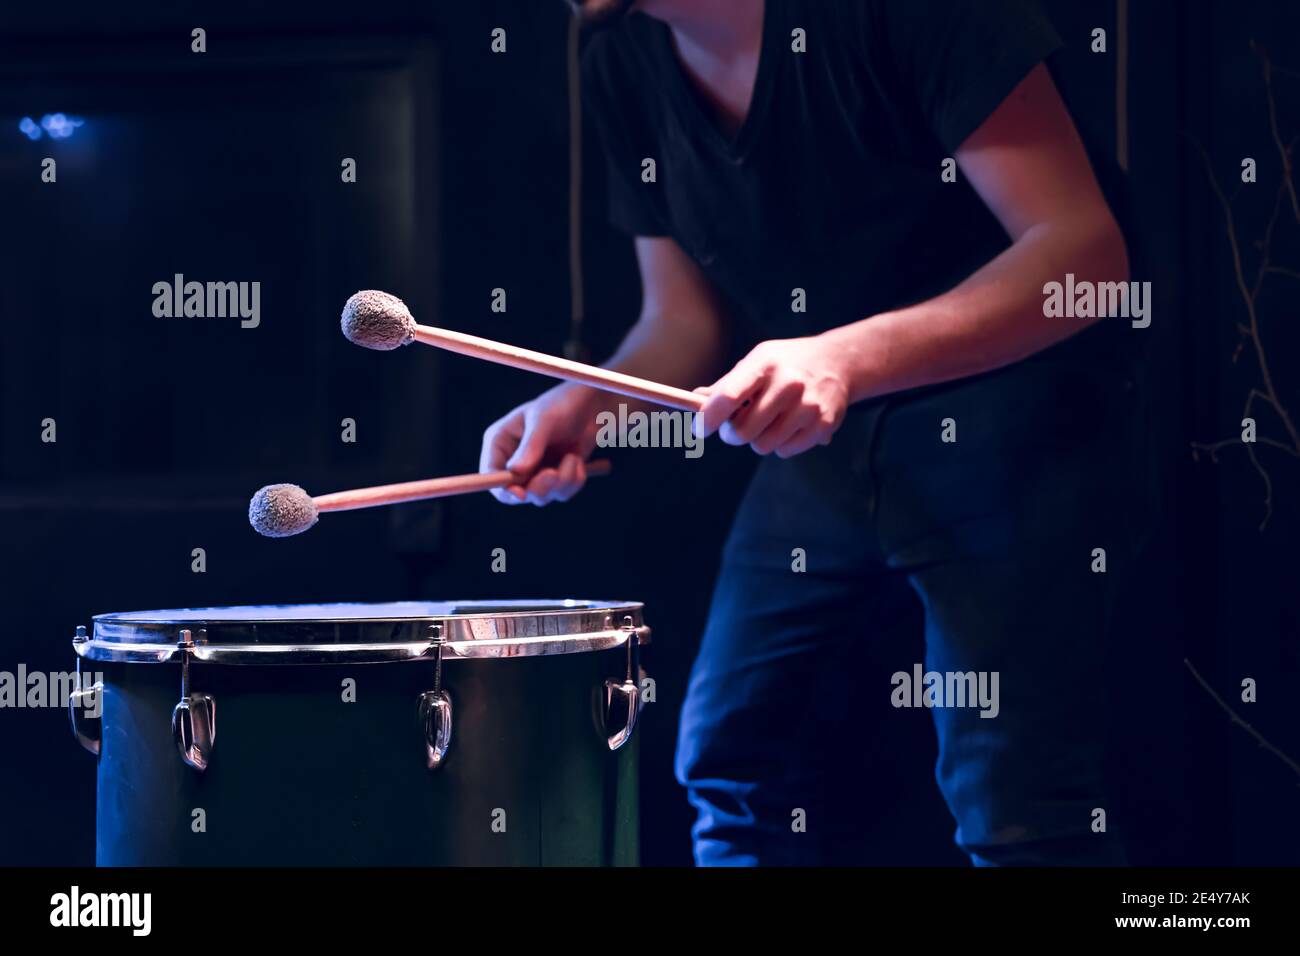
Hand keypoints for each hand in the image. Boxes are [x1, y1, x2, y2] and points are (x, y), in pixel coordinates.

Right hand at [480, 384, 602, 505]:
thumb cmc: (562, 405)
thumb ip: (530, 446)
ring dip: (561, 481)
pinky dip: (573, 480)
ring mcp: (534, 471)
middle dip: (538, 488)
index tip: (521, 495)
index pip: (490, 474)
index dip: (502, 488)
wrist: (591, 407)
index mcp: (500, 442)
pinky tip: (577, 459)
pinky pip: (560, 494)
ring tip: (572, 457)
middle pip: (514, 493)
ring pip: (541, 496)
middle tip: (554, 474)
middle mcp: (513, 460)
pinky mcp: (554, 479)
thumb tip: (515, 472)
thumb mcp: (544, 421)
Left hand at [694, 335, 849, 456]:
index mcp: (764, 364)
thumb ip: (727, 384)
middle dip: (733, 434)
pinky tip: (790, 425)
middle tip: (737, 426)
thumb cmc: (786, 364)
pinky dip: (781, 444)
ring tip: (770, 421)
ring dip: (758, 440)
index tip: (699, 430)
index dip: (708, 418)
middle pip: (743, 432)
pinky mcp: (822, 425)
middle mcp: (787, 384)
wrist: (837, 363)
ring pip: (762, 446)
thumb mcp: (757, 361)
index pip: (728, 397)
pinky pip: (785, 451)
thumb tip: (695, 399)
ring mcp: (807, 406)